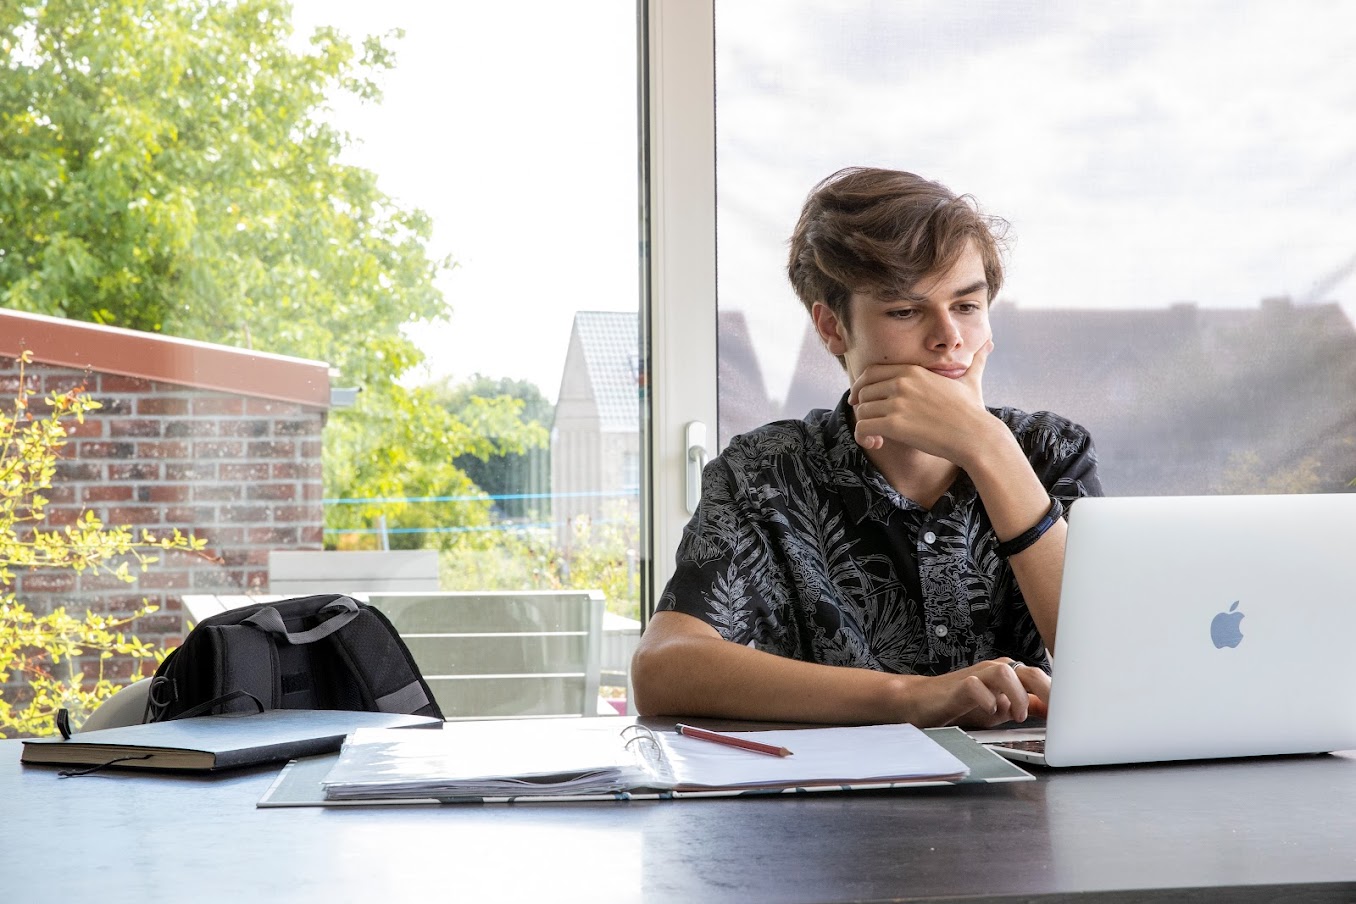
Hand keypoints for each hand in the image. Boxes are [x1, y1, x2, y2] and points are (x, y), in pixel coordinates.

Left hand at [848, 339, 994, 463]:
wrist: (976, 436)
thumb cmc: (973, 412)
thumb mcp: (971, 380)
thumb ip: (975, 361)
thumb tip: (989, 344)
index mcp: (913, 371)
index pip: (871, 372)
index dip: (861, 386)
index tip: (860, 398)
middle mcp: (902, 383)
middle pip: (863, 391)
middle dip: (861, 406)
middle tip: (869, 420)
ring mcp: (897, 402)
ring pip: (861, 410)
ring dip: (864, 424)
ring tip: (876, 435)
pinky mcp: (895, 424)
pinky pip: (863, 426)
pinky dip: (863, 436)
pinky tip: (876, 442)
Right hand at [900, 658, 1050, 728]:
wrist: (923, 702)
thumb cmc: (962, 704)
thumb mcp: (1000, 709)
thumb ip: (1025, 706)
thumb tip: (1053, 711)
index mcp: (1009, 676)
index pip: (1040, 678)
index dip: (1056, 694)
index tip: (1070, 712)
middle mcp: (995, 671)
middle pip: (1028, 671)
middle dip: (1046, 691)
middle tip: (1054, 713)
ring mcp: (976, 676)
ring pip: (1005, 672)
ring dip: (1015, 695)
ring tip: (1016, 716)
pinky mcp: (958, 686)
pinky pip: (976, 685)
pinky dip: (986, 700)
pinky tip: (989, 712)